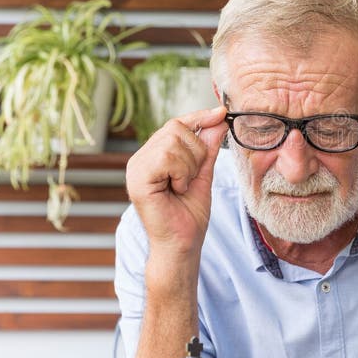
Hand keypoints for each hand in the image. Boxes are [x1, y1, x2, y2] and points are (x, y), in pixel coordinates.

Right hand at [126, 105, 227, 254]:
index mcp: (154, 155)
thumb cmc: (189, 215)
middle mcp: (141, 158)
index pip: (176, 123)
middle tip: (191, 178)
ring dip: (189, 166)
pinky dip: (180, 173)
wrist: (182, 244)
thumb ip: (208, 148)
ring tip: (182, 186)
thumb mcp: (204, 174)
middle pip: (176, 128)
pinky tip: (176, 189)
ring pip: (173, 141)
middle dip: (196, 152)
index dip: (199, 116)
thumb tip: (218, 120)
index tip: (221, 113)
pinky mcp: (137, 178)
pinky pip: (166, 157)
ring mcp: (136, 167)